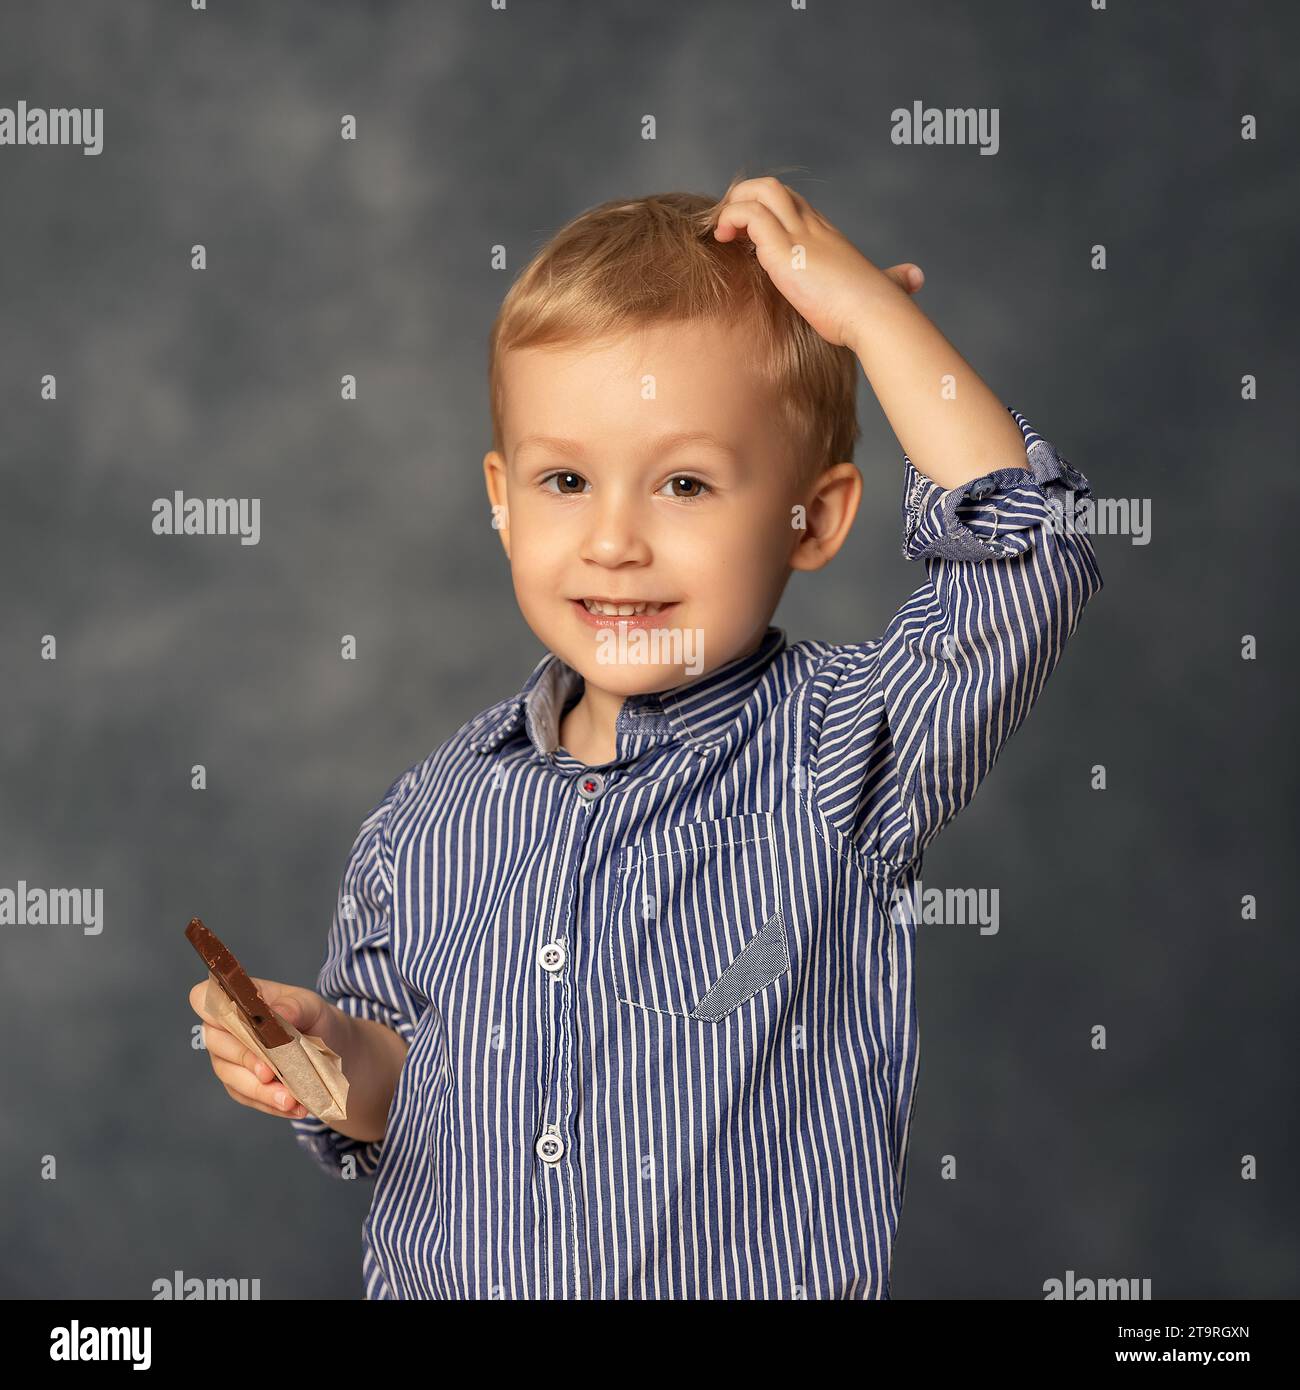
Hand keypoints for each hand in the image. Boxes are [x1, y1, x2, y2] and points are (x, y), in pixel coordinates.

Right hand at [189, 976, 338, 1119]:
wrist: (328, 1044)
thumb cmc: (311, 1016)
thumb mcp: (310, 1005)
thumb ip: (294, 1007)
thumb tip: (280, 1014)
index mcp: (237, 1000)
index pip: (205, 998)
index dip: (214, 1010)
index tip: (241, 1024)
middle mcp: (224, 1030)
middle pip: (217, 1043)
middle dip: (246, 1059)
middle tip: (271, 1073)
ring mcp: (229, 1060)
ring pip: (232, 1076)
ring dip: (261, 1091)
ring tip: (290, 1099)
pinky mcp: (240, 1086)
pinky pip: (249, 1098)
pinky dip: (271, 1104)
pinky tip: (295, 1107)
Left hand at [712, 175, 921, 351]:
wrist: (877, 316)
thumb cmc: (878, 309)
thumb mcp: (883, 287)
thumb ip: (895, 280)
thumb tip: (917, 278)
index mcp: (827, 235)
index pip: (791, 204)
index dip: (764, 212)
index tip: (747, 237)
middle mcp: (813, 227)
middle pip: (773, 189)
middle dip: (743, 201)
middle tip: (728, 232)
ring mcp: (799, 235)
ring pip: (760, 190)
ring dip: (733, 205)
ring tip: (721, 234)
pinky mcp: (784, 250)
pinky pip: (749, 215)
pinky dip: (730, 218)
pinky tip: (723, 240)